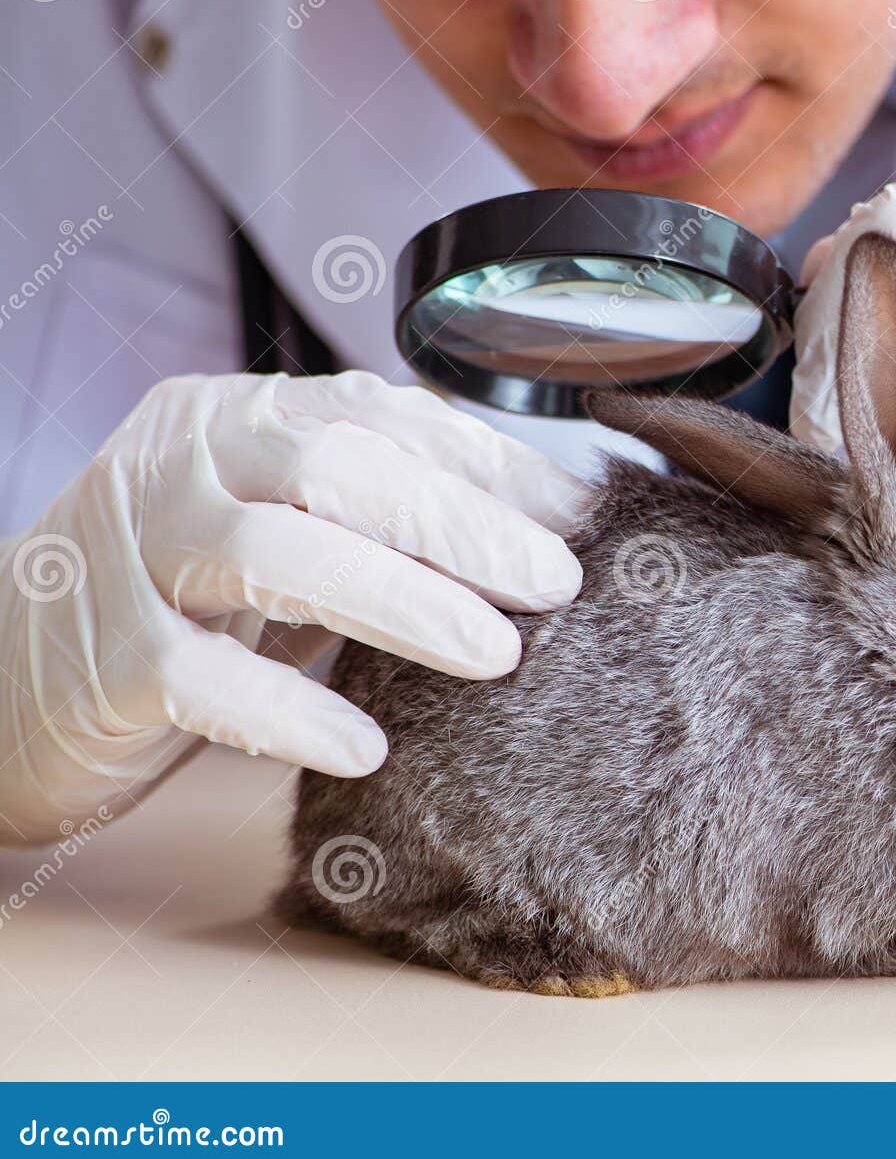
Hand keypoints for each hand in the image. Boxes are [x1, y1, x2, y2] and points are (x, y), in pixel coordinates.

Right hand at [0, 371, 586, 843]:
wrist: (7, 672)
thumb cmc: (182, 596)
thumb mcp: (283, 526)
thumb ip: (381, 509)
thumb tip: (543, 519)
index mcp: (238, 416)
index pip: (378, 413)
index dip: (486, 462)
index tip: (575, 516)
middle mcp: (181, 462)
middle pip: (333, 467)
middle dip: (460, 526)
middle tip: (554, 584)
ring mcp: (131, 553)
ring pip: (277, 554)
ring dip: (403, 603)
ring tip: (496, 653)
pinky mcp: (100, 657)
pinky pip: (201, 678)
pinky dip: (293, 709)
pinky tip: (368, 745)